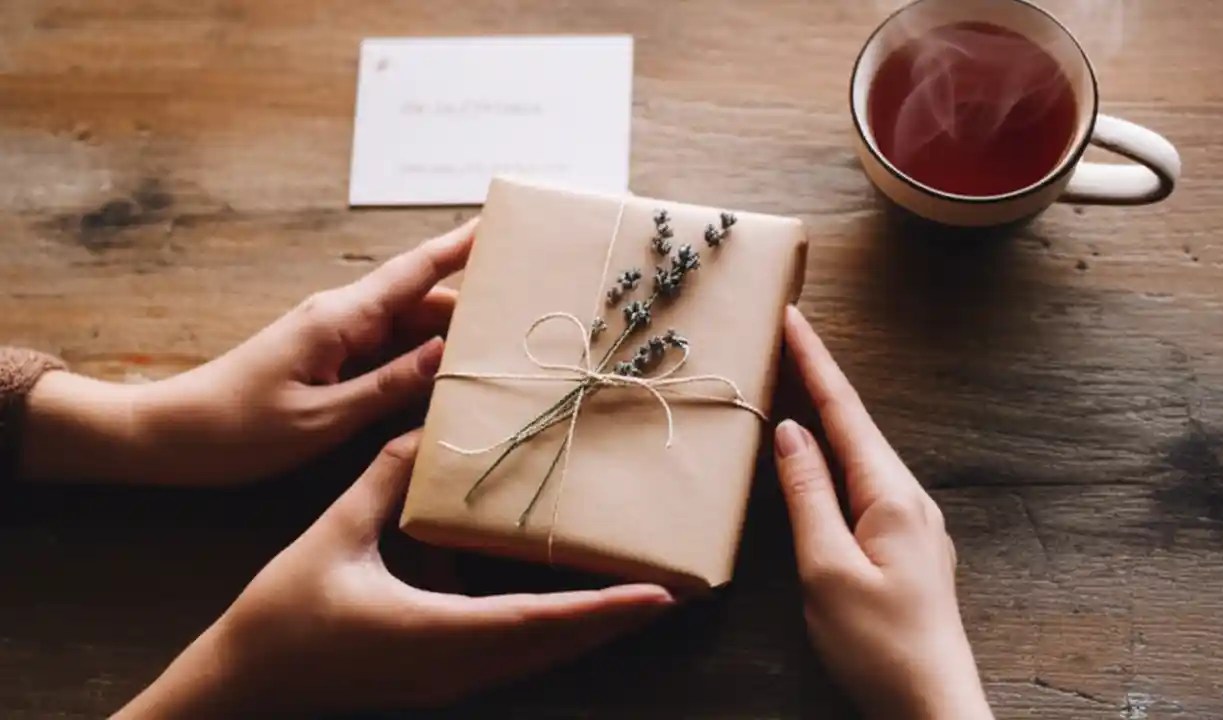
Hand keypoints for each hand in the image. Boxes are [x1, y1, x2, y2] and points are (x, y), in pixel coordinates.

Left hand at [22, 219, 476, 484]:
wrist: (171, 436)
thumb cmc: (239, 429)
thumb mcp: (322, 417)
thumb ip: (388, 386)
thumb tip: (446, 354)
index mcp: (340, 318)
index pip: (415, 271)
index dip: (461, 246)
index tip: (502, 223)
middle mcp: (342, 317)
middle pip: (422, 303)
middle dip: (472, 308)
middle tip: (524, 319)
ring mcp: (335, 338)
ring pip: (407, 330)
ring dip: (447, 343)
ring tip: (497, 358)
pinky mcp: (328, 361)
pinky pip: (387, 354)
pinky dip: (419, 366)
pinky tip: (445, 387)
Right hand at [115, 430, 673, 718]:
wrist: (242, 686)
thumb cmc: (280, 616)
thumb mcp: (332, 535)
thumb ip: (383, 480)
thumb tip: (425, 430)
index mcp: (433, 635)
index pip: (537, 623)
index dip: (602, 610)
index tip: (658, 596)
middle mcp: (454, 667)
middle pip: (554, 647)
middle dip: (615, 621)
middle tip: (673, 592)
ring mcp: (447, 680)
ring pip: (537, 657)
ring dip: (588, 629)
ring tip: (637, 599)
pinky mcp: (437, 678)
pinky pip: (509, 656)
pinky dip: (549, 633)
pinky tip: (566, 606)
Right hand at [774, 307, 991, 719]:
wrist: (932, 706)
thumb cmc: (879, 647)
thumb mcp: (828, 570)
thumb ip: (808, 497)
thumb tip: (792, 434)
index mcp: (892, 495)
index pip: (845, 412)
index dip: (814, 362)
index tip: (792, 315)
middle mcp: (909, 499)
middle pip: (856, 424)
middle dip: (820, 378)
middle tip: (786, 338)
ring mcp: (911, 524)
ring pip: (860, 454)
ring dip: (827, 417)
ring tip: (796, 385)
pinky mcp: (904, 547)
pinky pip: (864, 484)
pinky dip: (836, 457)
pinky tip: (820, 459)